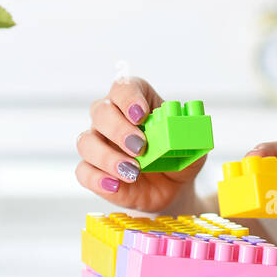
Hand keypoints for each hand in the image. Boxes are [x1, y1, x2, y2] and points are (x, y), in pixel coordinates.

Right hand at [75, 76, 204, 211]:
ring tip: (133, 170)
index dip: (129, 98)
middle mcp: (112, 118)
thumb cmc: (178, 159)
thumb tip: (189, 134)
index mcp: (136, 103)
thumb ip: (190, 140)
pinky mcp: (94, 170)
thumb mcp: (192, 148)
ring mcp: (99, 144)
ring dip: (108, 156)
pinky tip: (115, 184)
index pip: (124, 88)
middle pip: (101, 111)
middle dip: (119, 128)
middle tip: (140, 146)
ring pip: (86, 141)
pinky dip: (98, 179)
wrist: (171, 188)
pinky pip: (84, 171)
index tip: (141, 114)